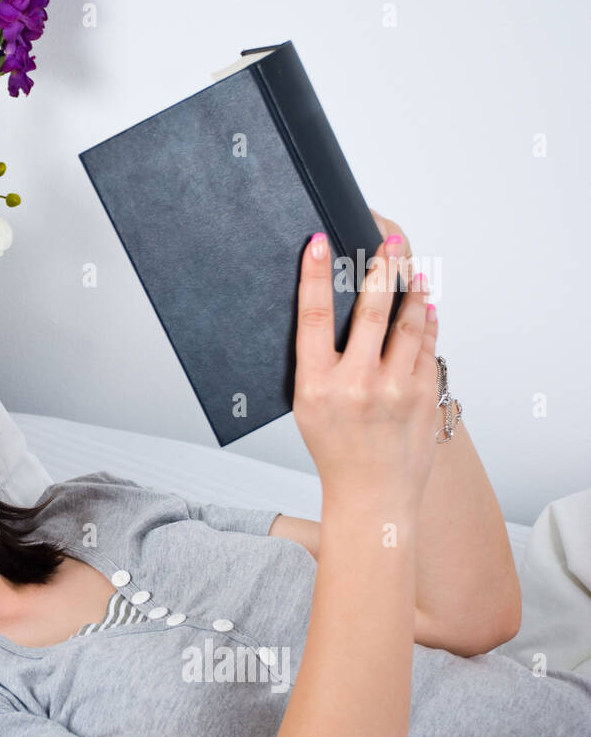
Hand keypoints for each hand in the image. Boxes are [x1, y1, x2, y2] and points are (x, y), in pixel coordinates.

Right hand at [292, 231, 438, 511]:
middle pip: (370, 309)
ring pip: (409, 323)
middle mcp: (355, 384)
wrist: (370, 497)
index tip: (317, 243)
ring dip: (413, 289)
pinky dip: (427, 322)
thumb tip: (335, 313)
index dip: (313, 274)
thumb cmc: (335, 451)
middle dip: (381, 267)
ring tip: (414, 268)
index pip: (312, 316)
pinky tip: (426, 307)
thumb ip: (320, 363)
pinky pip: (428, 346)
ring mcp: (393, 390)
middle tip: (388, 240)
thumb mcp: (308, 406)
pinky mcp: (423, 396)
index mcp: (315, 385)